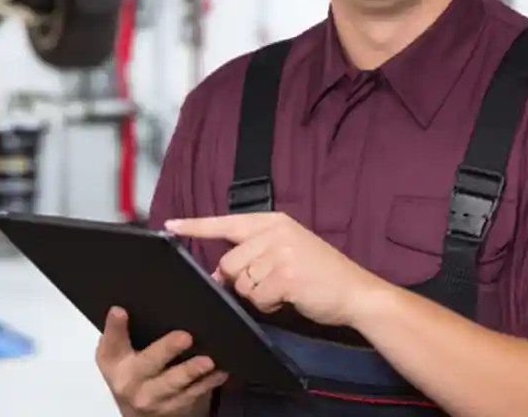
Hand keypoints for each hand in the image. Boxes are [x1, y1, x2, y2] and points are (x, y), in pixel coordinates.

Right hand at [96, 306, 227, 415]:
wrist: (137, 407)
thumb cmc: (128, 370)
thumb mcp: (115, 351)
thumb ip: (118, 331)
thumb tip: (120, 307)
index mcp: (114, 362)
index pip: (112, 342)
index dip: (115, 327)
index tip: (120, 311)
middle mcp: (131, 382)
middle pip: (148, 364)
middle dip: (167, 350)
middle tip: (185, 337)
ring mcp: (153, 398)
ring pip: (174, 384)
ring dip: (192, 372)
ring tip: (207, 361)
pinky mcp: (173, 408)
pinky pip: (192, 395)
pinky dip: (207, 383)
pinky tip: (219, 372)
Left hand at [166, 212, 389, 327]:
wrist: (357, 293)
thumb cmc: (320, 275)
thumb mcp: (287, 251)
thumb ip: (254, 254)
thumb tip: (220, 273)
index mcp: (273, 222)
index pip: (226, 222)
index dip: (195, 225)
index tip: (170, 224)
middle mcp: (274, 233)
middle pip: (228, 262)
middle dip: (241, 280)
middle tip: (270, 284)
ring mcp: (280, 253)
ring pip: (241, 282)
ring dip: (258, 295)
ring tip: (285, 289)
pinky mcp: (285, 277)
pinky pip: (257, 298)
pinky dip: (270, 305)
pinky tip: (290, 299)